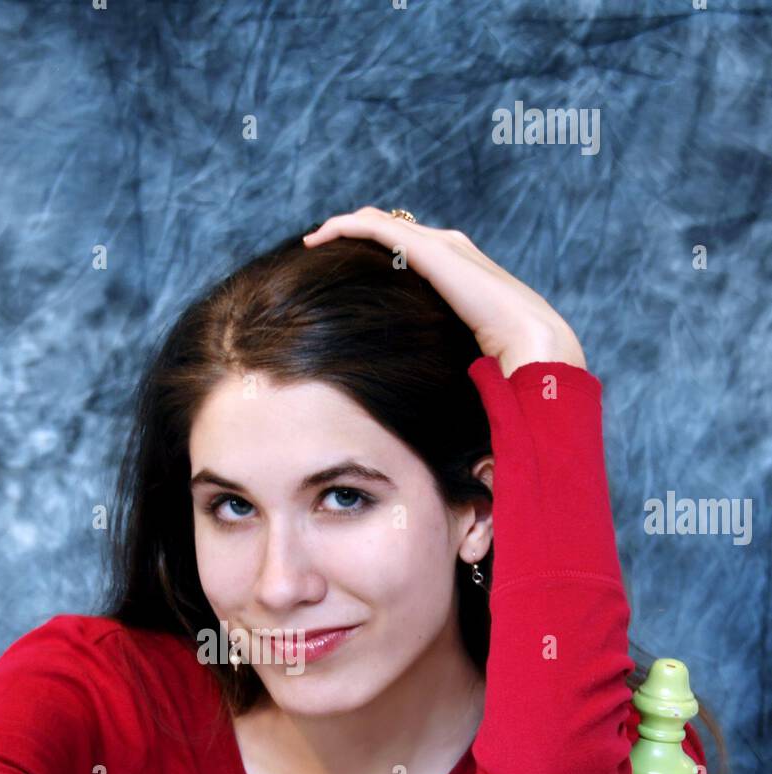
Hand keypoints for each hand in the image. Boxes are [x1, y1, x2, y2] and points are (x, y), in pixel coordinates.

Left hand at [303, 207, 586, 378]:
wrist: (541, 363)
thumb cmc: (519, 387)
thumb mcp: (477, 388)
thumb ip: (465, 397)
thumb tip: (473, 466)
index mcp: (471, 288)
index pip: (420, 261)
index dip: (384, 262)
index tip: (349, 280)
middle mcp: (460, 261)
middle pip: (401, 238)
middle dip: (360, 240)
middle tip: (321, 254)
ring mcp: (450, 252)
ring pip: (387, 226)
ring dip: (348, 230)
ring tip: (314, 242)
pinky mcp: (436, 253)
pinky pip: (382, 230)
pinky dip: (347, 227)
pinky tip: (317, 238)